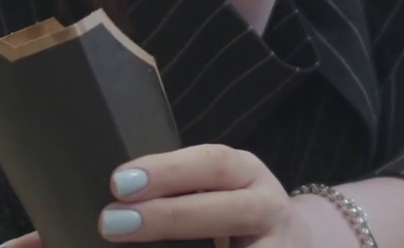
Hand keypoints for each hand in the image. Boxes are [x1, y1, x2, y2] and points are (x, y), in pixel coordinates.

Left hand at [101, 145, 299, 244]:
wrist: (292, 241)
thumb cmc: (233, 214)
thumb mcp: (217, 190)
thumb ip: (178, 192)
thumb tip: (111, 208)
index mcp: (248, 174)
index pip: (215, 163)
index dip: (169, 171)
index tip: (119, 183)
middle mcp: (269, 207)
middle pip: (231, 209)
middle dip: (171, 215)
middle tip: (112, 223)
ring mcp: (279, 245)